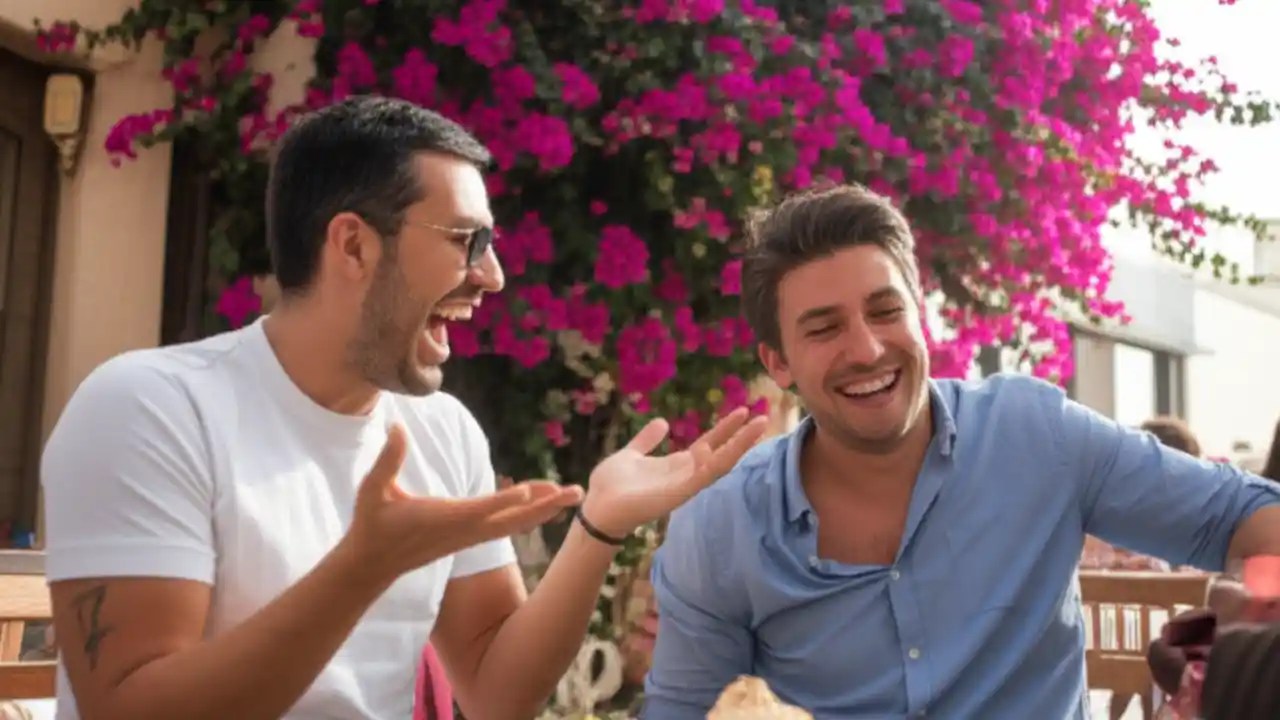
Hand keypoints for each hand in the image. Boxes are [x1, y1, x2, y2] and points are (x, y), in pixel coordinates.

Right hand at [342, 424, 582, 582]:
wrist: (372, 564)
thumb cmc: (372, 524)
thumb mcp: (373, 490)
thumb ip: (388, 459)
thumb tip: (397, 427)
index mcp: (444, 518)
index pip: (479, 509)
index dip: (504, 500)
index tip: (529, 492)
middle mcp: (463, 530)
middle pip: (513, 520)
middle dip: (546, 505)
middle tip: (576, 492)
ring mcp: (469, 537)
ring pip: (515, 525)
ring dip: (544, 509)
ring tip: (569, 494)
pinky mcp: (469, 539)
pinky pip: (507, 527)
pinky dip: (528, 515)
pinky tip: (543, 505)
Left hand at [581, 407, 768, 536]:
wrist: (597, 507)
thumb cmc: (610, 485)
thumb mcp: (631, 454)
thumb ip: (647, 440)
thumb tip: (662, 422)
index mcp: (676, 465)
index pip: (709, 443)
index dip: (725, 428)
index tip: (742, 410)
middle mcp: (685, 475)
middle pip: (721, 452)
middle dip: (741, 436)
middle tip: (763, 417)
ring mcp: (685, 485)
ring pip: (719, 463)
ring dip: (739, 445)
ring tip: (758, 426)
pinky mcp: (679, 494)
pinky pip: (704, 476)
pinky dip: (718, 462)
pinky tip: (732, 448)